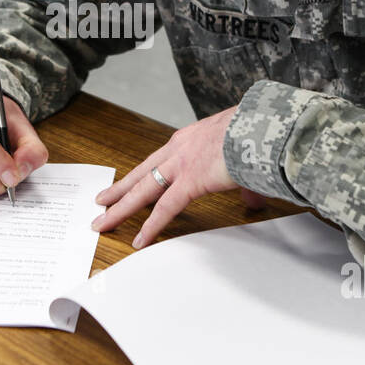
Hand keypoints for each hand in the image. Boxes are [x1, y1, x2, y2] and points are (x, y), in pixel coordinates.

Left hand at [91, 105, 242, 248]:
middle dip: (119, 191)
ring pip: (142, 191)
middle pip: (141, 175)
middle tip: (101, 202)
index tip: (127, 183)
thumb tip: (252, 201)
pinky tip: (138, 240)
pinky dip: (151, 226)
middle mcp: (179, 149)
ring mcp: (181, 164)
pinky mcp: (190, 181)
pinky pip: (165, 208)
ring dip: (120, 209)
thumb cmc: (257, 132)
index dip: (140, 175)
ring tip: (101, 223)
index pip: (157, 161)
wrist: (263, 124)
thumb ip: (243, 183)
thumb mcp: (244, 155)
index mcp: (190, 139)